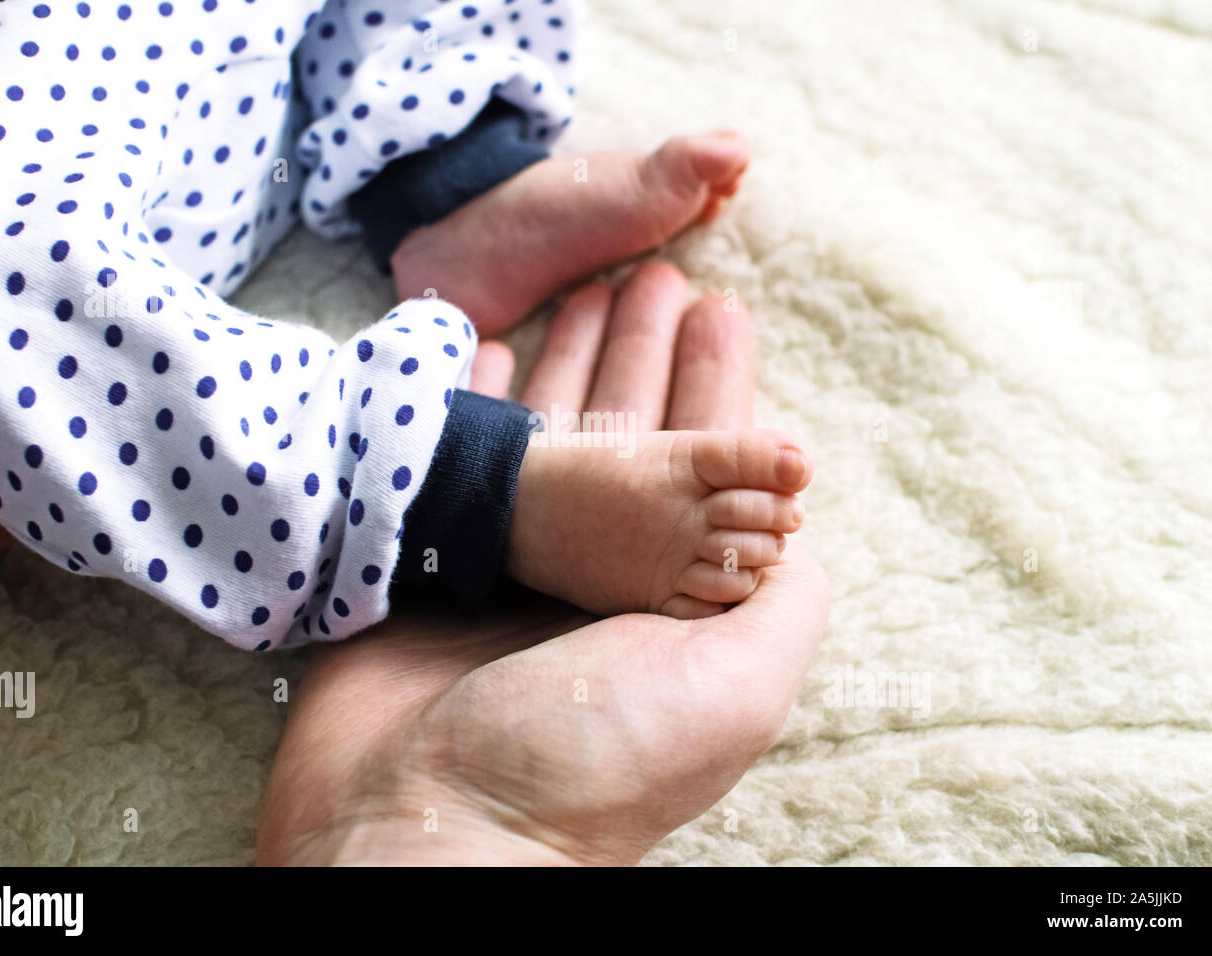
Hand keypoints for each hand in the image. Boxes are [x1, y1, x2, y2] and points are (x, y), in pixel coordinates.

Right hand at [256, 263, 829, 864]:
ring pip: (542, 441)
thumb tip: (794, 533)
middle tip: (646, 272)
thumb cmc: (588, 760)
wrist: (418, 825)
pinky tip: (473, 350)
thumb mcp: (732, 687)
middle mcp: (591, 581)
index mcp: (666, 604)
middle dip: (636, 358)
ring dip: (558, 366)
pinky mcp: (427, 564)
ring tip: (573, 287)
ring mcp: (505, 571)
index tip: (717, 313)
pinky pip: (454, 463)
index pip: (702, 470)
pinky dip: (464, 408)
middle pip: (622, 440)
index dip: (714, 391)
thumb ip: (781, 603)